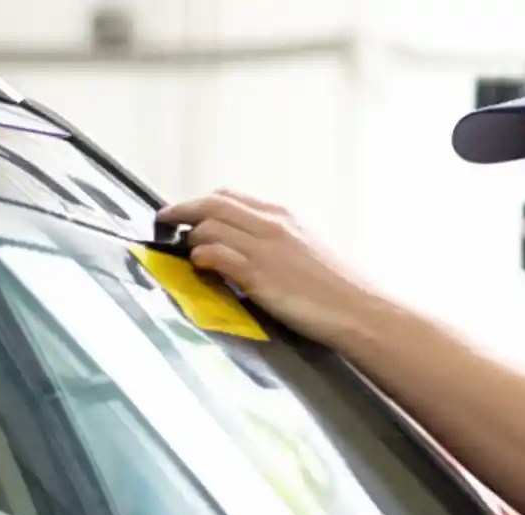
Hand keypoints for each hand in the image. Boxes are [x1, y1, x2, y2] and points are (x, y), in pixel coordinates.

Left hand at [156, 188, 374, 347]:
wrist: (358, 308)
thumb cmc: (338, 287)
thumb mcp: (306, 250)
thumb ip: (276, 243)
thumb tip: (246, 248)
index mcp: (283, 216)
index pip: (229, 197)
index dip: (200, 203)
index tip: (185, 213)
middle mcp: (271, 225)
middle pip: (212, 205)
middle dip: (182, 211)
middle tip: (166, 222)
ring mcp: (263, 249)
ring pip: (209, 228)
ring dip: (191, 239)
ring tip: (187, 253)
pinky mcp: (258, 275)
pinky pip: (216, 256)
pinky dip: (201, 257)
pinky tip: (200, 266)